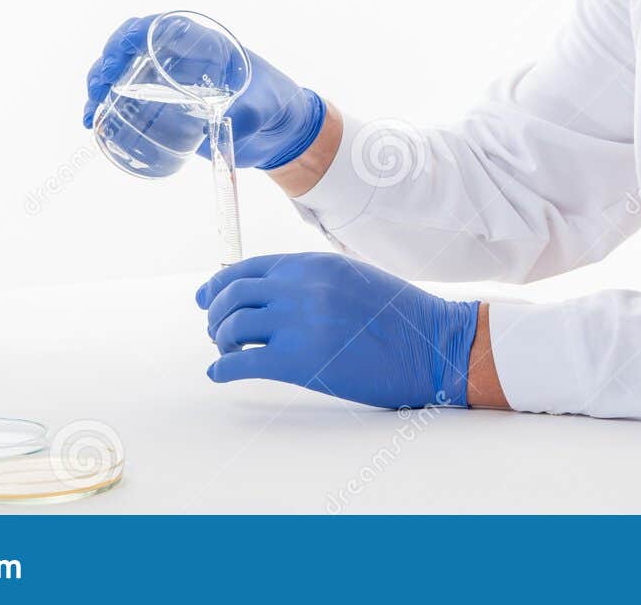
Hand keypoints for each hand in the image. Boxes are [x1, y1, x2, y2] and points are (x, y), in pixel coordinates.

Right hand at [81, 13, 325, 169]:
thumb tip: (225, 127)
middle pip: (129, 47)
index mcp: (203, 42)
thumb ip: (247, 115)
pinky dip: (105, 107)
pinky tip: (94, 124)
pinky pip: (126, 98)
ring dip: (98, 87)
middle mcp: (179, 56)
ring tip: (90, 113)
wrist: (279, 127)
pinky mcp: (163, 105)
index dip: (130, 37)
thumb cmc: (275, 103)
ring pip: (121, 72)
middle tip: (97, 90)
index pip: (158, 26)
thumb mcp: (264, 107)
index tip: (115, 61)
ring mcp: (168, 80)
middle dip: (105, 63)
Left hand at [196, 253, 479, 408]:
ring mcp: (300, 323)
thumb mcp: (354, 277)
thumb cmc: (401, 317)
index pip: (247, 268)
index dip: (219, 284)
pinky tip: (220, 375)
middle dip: (215, 314)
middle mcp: (300, 288)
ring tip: (227, 354)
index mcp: (313, 265)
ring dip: (220, 341)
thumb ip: (313, 279)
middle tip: (216, 331)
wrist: (433, 345)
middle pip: (232, 294)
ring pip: (231, 326)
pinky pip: (242, 364)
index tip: (207, 299)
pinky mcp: (301, 361)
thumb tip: (274, 292)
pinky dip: (222, 370)